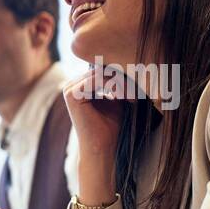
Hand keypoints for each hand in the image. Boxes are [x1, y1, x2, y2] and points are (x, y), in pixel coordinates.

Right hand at [62, 67, 124, 205]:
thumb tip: (134, 61)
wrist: (103, 147)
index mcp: (82, 84)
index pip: (104, 68)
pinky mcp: (71, 94)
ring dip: (120, 83)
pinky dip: (112, 86)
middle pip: (102, 68)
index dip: (123, 73)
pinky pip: (95, 79)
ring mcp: (70, 88)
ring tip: (131, 97)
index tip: (139, 87)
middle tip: (136, 93)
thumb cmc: (112, 126)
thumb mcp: (118, 98)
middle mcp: (73, 84)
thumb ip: (120, 81)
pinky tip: (121, 97)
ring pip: (101, 73)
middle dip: (123, 78)